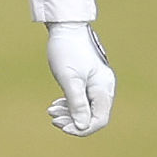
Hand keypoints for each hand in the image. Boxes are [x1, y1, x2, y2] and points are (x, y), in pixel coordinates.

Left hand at [43, 22, 114, 136]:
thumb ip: (77, 104)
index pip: (99, 120)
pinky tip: (56, 105)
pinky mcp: (89, 80)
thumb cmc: (67, 50)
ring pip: (86, 109)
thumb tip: (82, 127)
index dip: (82, 128)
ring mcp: (97, 84)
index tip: (63, 127)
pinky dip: (70, 104)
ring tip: (51, 111)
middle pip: (93, 116)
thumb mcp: (69, 79)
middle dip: (73, 121)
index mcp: (103, 88)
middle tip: (54, 120)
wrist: (65, 28)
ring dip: (69, 114)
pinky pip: (82, 100)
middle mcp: (104, 88)